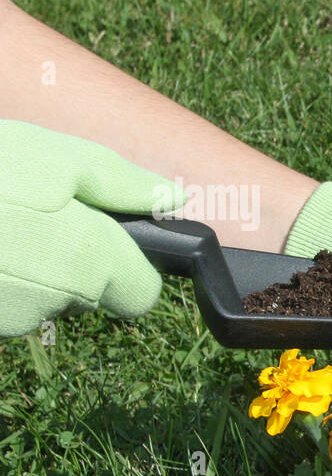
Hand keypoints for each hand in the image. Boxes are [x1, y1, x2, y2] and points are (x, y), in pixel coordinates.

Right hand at [0, 120, 181, 336]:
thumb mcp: (54, 156)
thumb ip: (120, 182)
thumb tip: (172, 198)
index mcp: (91, 262)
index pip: (141, 293)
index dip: (129, 264)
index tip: (104, 236)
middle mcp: (56, 301)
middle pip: (89, 292)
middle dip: (73, 259)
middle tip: (31, 213)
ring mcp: (10, 319)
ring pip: (41, 297)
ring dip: (27, 265)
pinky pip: (2, 300)